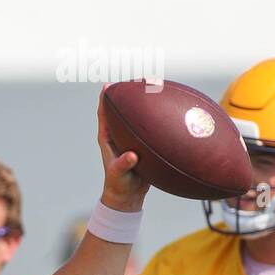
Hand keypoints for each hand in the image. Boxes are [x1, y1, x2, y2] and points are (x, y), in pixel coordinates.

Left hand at [97, 89, 148, 212]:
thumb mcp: (120, 175)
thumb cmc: (120, 185)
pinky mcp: (143, 142)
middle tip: (139, 78)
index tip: (110, 84)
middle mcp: (118, 133)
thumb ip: (123, 165)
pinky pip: (150, 125)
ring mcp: (131, 137)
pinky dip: (158, 116)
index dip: (105, 98)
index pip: (104, 113)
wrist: (129, 196)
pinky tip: (170, 107)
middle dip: (129, 92)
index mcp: (108, 138)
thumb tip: (131, 156)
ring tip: (156, 84)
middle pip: (122, 108)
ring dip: (145, 100)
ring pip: (137, 114)